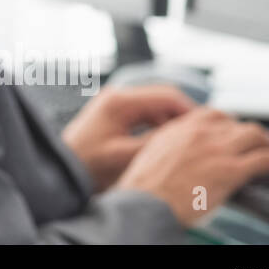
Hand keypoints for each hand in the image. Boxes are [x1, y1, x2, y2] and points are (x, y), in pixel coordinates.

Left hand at [62, 84, 196, 190]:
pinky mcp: (114, 116)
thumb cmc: (87, 166)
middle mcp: (117, 97)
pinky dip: (158, 127)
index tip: (207, 127)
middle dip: (183, 117)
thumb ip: (156, 142)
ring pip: (155, 108)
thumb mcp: (126, 156)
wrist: (61, 173)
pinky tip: (167, 144)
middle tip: (201, 136)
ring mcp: (115, 105)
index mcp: (120, 101)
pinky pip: (145, 116)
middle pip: (162, 99)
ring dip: (171, 122)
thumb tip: (185, 134)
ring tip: (187, 142)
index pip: (167, 95)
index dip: (191, 110)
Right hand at [113, 106, 268, 225]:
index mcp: (178, 129)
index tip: (233, 129)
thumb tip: (183, 158)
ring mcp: (217, 150)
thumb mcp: (151, 158)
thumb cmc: (144, 190)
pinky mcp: (231, 170)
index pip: (211, 114)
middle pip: (236, 123)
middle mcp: (199, 133)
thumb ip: (171, 150)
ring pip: (255, 136)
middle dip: (250, 132)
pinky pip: (265, 159)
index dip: (228, 122)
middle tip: (259, 141)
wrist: (145, 205)